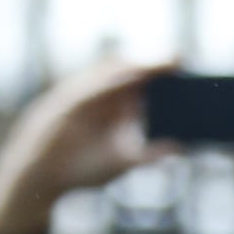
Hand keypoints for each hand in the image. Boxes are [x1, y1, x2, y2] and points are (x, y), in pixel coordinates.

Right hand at [0, 59, 176, 233]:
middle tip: (179, 58)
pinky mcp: (70, 101)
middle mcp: (103, 96)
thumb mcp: (125, 161)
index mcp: (117, 106)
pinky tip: (131, 79)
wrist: (46, 174)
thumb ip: (151, 153)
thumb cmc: (84, 166)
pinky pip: (93, 87)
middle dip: (154, 64)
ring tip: (160, 62)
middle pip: (131, 72)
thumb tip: (181, 146)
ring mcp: (86, 95)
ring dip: (135, 66)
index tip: (187, 69)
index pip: (143, 84)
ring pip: (112, 73)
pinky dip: (111, 82)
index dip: (162, 75)